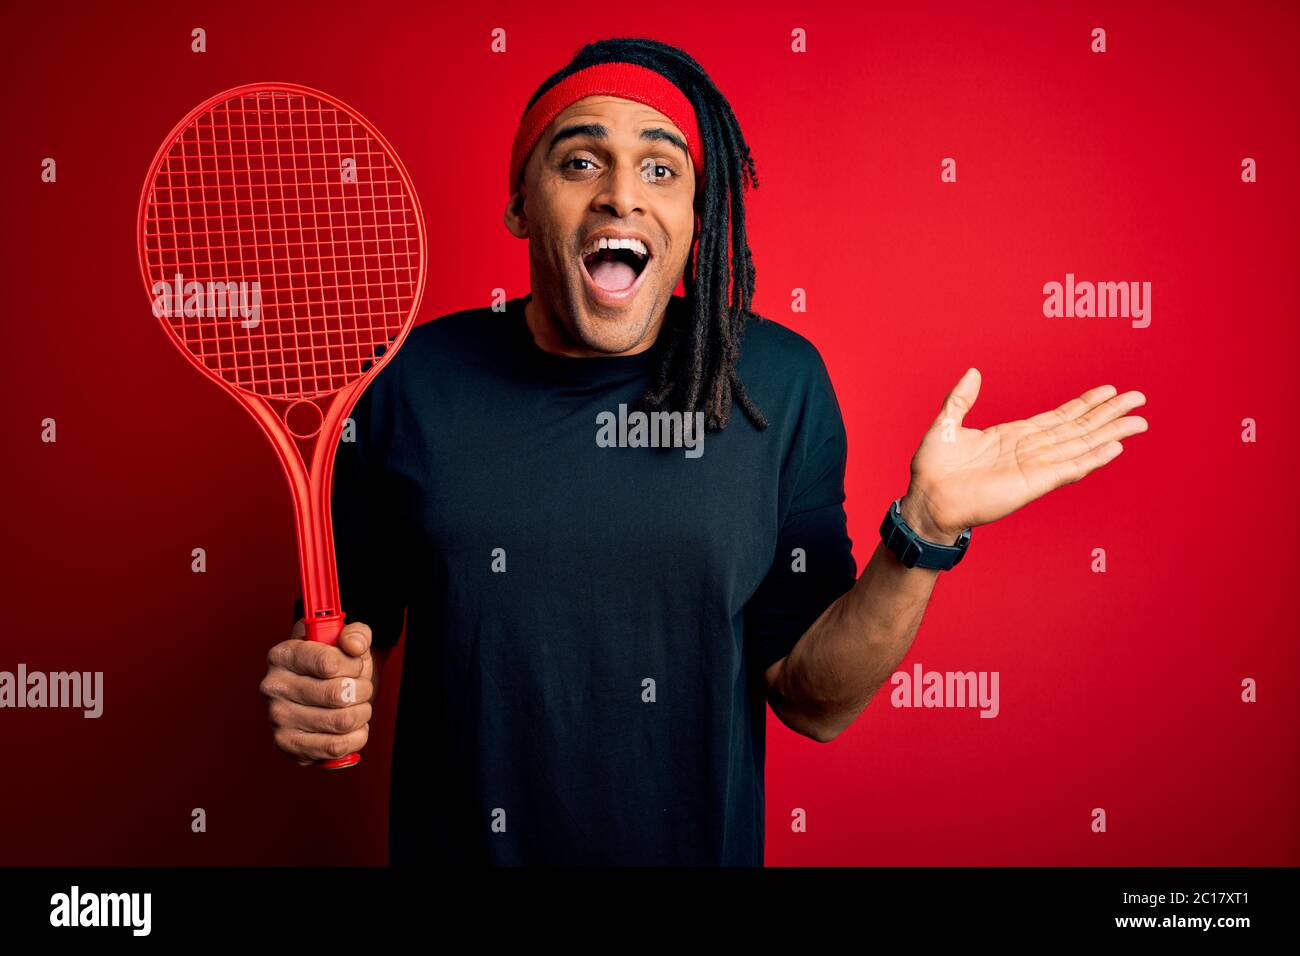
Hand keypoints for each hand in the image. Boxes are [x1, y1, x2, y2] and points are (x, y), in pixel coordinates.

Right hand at [260, 619, 375, 765]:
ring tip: (356, 706)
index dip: (353, 665)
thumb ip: (356, 633)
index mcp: (283, 655)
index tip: (355, 664)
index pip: (329, 664)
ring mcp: (278, 718)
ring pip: (341, 722)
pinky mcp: (289, 745)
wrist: (322, 691)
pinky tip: (352, 727)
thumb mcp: (346, 640)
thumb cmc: (334, 664)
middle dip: (362, 690)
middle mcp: (274, 687)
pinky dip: (356, 737)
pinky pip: (336, 747)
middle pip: (338, 695)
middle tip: (360, 688)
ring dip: (361, 713)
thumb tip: (354, 645)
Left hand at [900, 369, 1147, 542]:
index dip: (1085, 404)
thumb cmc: (933, 470)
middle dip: (1108, 414)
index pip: (1058, 417)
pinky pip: (1069, 469)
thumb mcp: (947, 424)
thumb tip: (973, 372)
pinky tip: (1114, 448)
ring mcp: (1034, 467)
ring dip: (1110, 434)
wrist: (926, 501)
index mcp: (1013, 435)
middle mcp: (1030, 450)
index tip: (1109, 391)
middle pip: (1078, 429)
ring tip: (1138, 422)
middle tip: (1138, 398)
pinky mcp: (1033, 484)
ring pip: (1081, 446)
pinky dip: (1092, 458)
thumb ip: (962, 399)